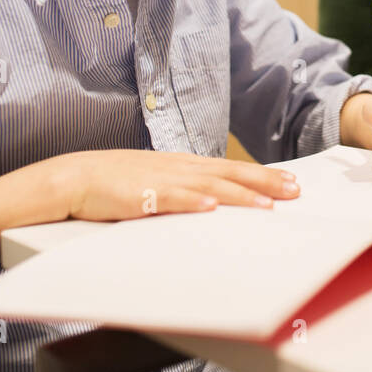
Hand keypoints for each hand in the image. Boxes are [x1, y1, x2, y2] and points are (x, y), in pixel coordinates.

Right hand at [54, 150, 300, 220]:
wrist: (76, 177)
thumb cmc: (116, 182)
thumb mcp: (158, 180)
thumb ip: (186, 187)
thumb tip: (214, 199)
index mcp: (185, 164)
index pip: (232, 168)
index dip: (262, 174)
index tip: (289, 182)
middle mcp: (180, 168)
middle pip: (231, 173)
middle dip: (265, 182)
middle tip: (295, 190)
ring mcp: (163, 180)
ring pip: (210, 186)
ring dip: (240, 195)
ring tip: (267, 204)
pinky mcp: (142, 195)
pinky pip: (172, 199)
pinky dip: (193, 201)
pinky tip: (212, 206)